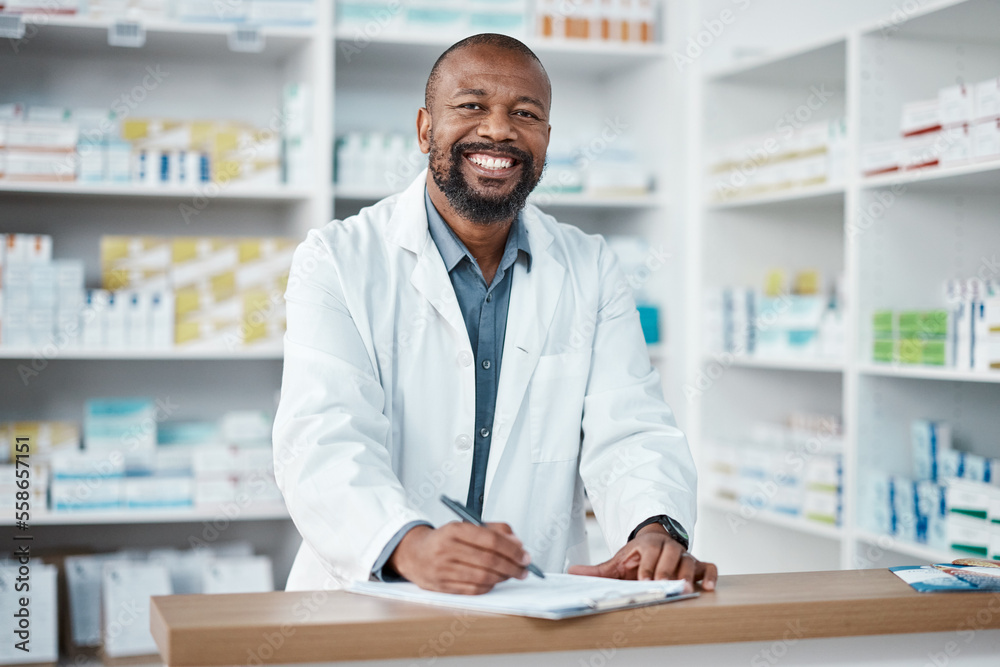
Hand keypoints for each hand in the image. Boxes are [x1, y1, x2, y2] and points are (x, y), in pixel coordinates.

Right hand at [387, 522, 530, 594]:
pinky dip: (489, 586)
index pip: (490, 540)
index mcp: (454, 530)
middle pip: (489, 560)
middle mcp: (446, 549)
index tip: (524, 555)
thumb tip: (517, 543)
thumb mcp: (466, 526)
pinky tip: (495, 581)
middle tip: (524, 568)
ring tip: (512, 574)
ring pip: (483, 577)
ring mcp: (443, 569)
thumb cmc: (445, 540)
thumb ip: (493, 530)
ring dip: (503, 577)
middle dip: (512, 566)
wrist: (414, 554)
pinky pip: (473, 589)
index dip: (512, 549)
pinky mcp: (442, 586)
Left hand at [568, 524, 717, 591]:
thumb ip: (598, 570)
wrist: (656, 543)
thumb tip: (572, 571)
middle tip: (666, 586)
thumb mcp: (617, 561)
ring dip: (688, 575)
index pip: (649, 554)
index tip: (644, 581)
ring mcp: (685, 556)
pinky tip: (708, 587)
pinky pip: (710, 567)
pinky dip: (711, 575)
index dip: (646, 568)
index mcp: (648, 545)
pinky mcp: (699, 564)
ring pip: (690, 562)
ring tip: (685, 589)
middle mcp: (669, 548)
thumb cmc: (637, 557)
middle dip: (667, 572)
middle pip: (671, 557)